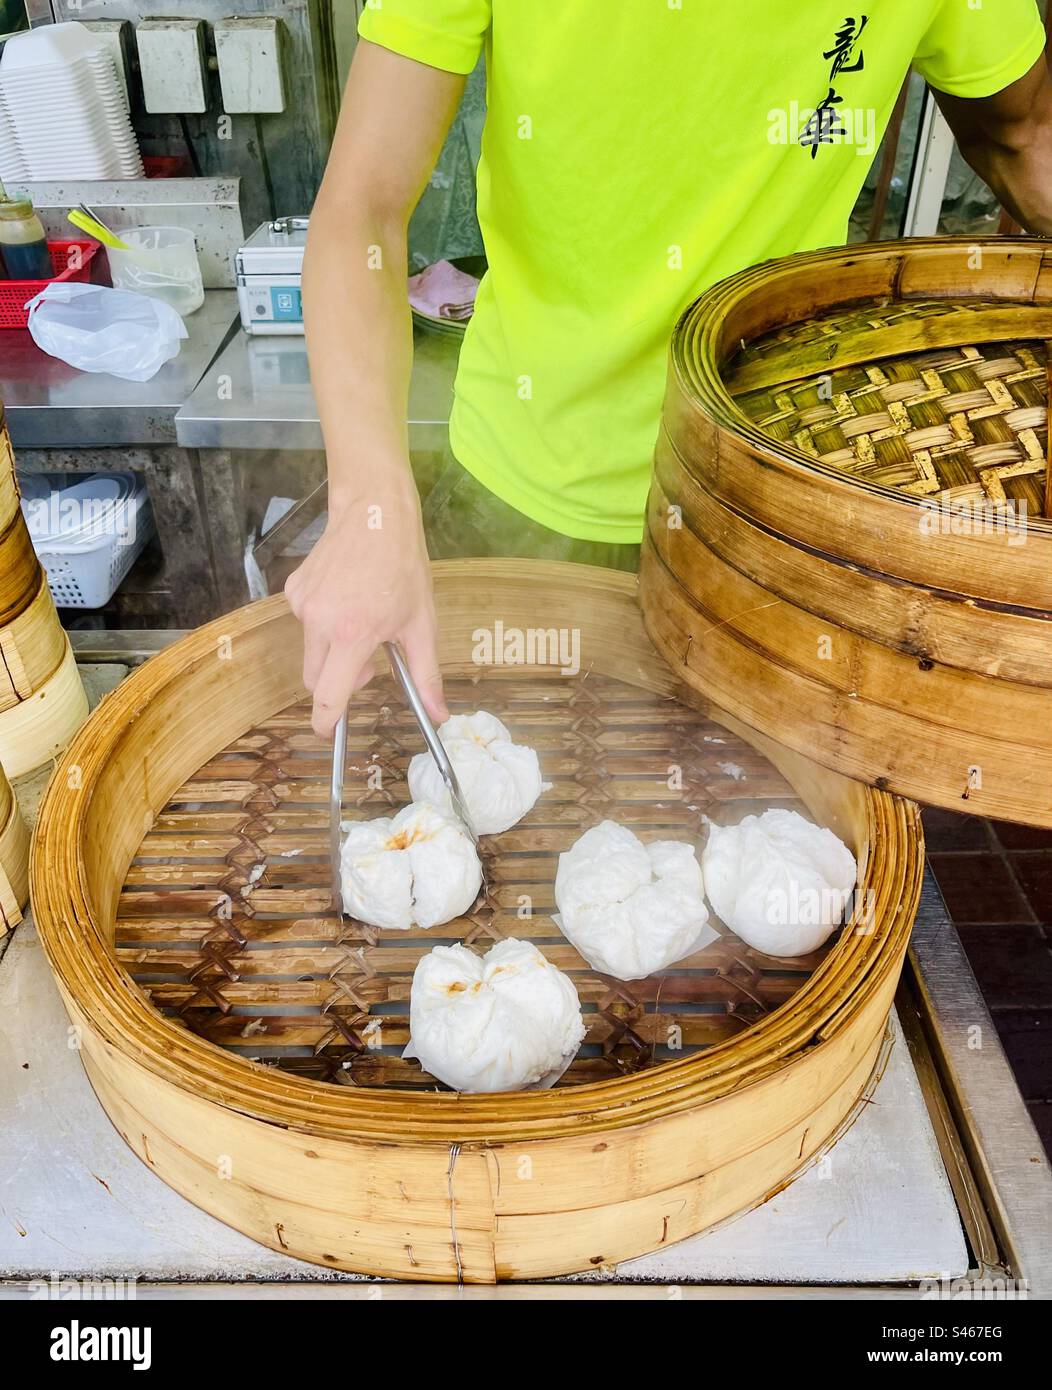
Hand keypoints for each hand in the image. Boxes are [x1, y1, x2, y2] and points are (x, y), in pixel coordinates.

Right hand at [285, 475, 447, 737]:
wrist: (374, 514)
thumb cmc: (403, 567)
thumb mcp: (422, 623)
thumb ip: (426, 674)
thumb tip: (439, 715)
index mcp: (352, 634)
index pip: (328, 694)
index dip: (326, 720)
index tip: (327, 733)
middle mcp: (319, 622)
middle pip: (316, 678)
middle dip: (338, 681)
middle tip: (367, 660)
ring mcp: (302, 605)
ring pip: (311, 651)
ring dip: (332, 650)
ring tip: (361, 618)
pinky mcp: (293, 590)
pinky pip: (305, 623)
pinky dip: (323, 623)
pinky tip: (345, 597)